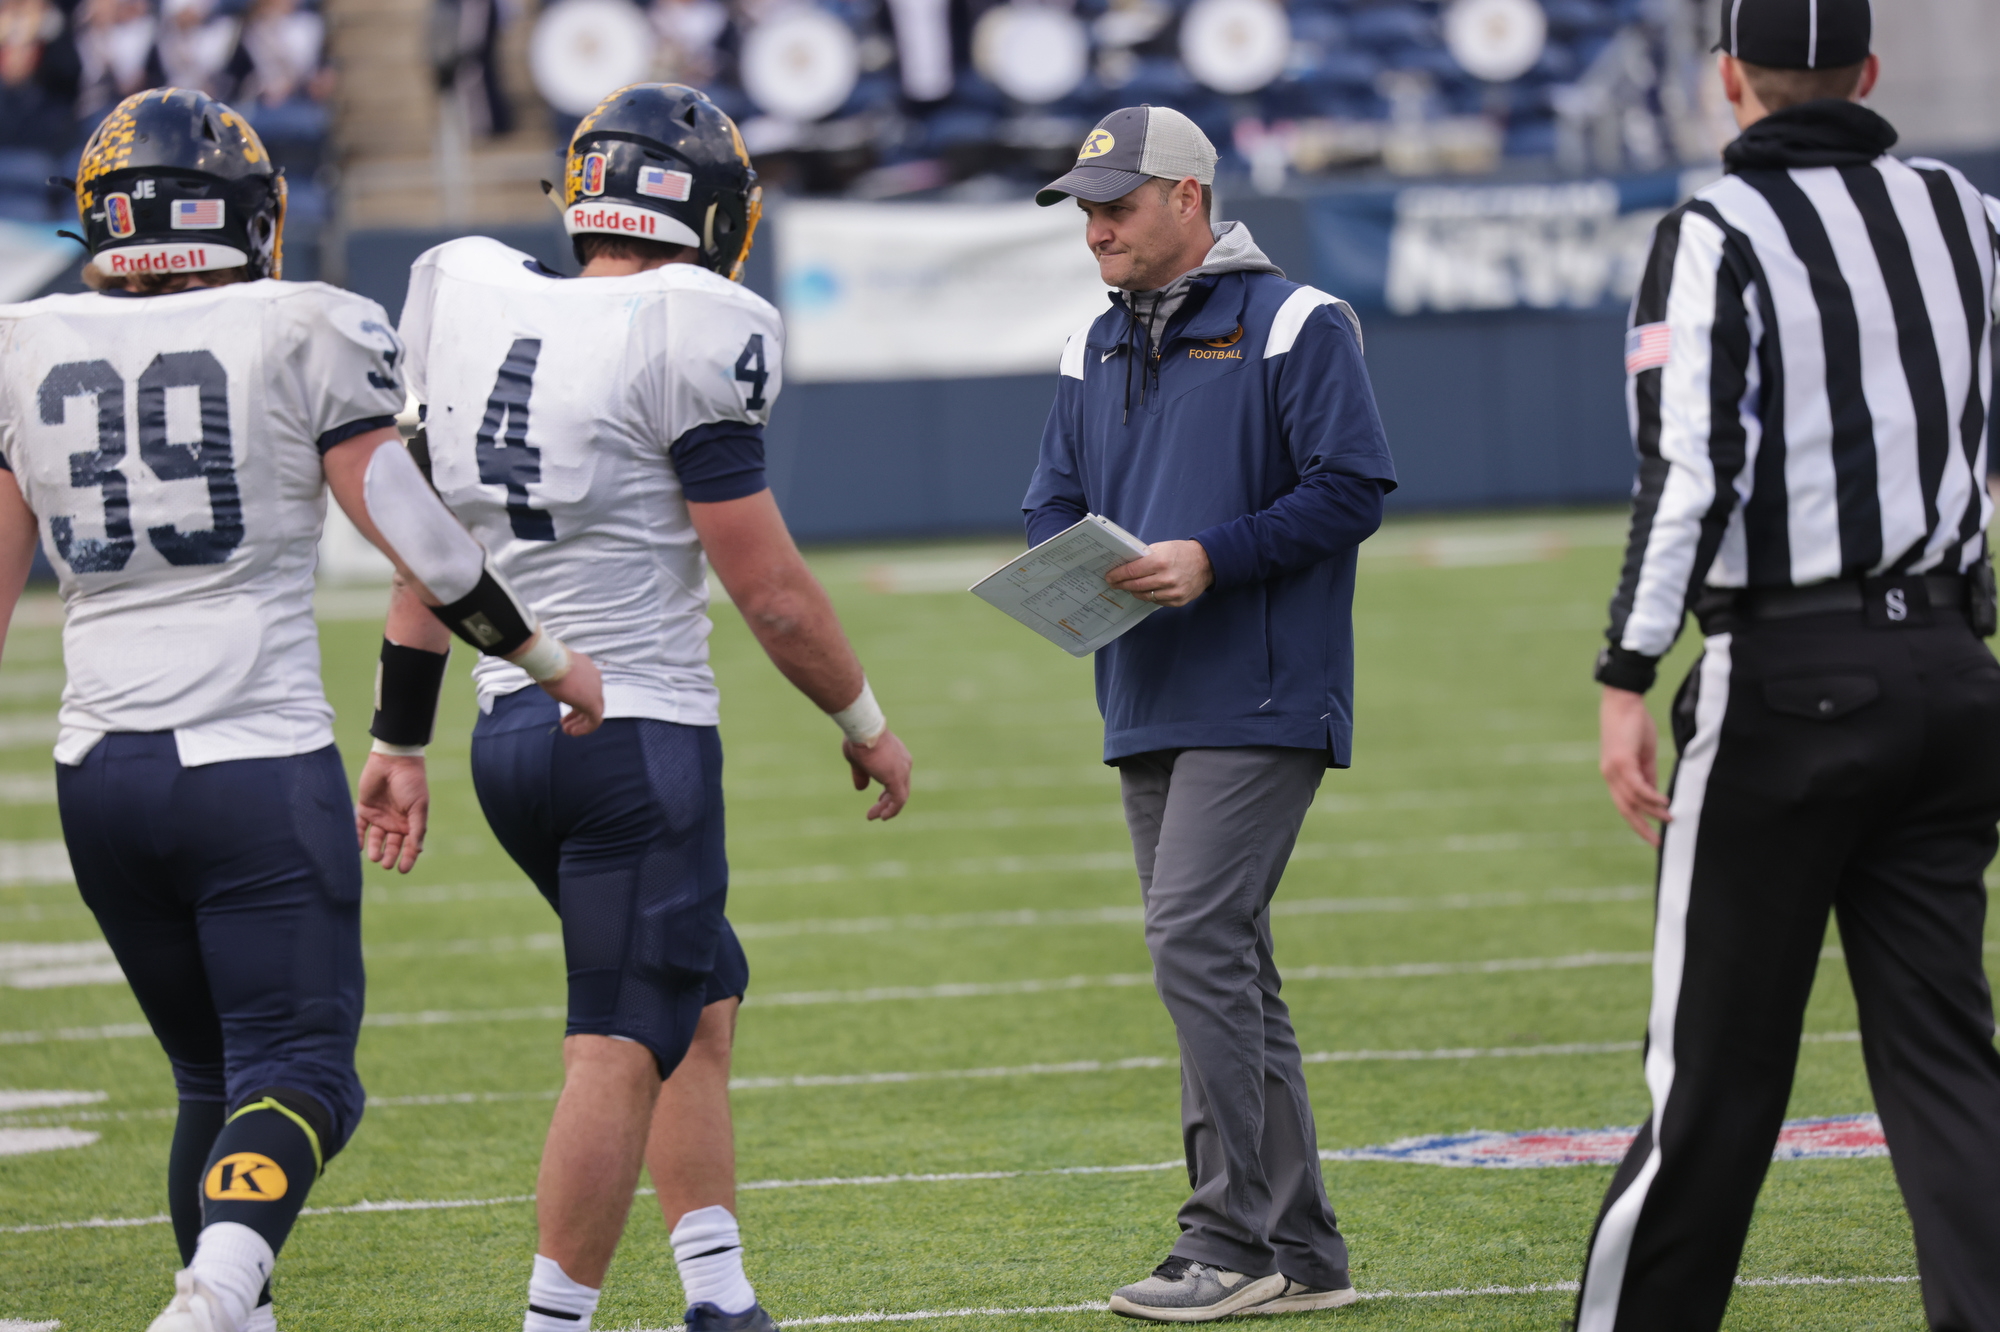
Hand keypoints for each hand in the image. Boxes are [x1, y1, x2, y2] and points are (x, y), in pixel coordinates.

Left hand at [356, 752, 428, 873]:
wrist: (394, 760)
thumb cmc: (411, 782)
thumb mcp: (419, 806)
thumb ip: (417, 828)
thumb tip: (417, 850)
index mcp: (411, 822)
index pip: (410, 845)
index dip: (407, 858)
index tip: (402, 869)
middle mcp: (396, 822)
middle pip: (392, 845)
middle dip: (390, 856)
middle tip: (386, 864)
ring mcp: (380, 816)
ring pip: (376, 839)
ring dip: (375, 849)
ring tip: (375, 857)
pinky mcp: (365, 809)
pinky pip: (359, 827)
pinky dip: (358, 838)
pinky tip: (358, 847)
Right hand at [541, 647, 604, 735]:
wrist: (549, 660)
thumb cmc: (544, 662)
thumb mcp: (551, 668)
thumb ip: (553, 673)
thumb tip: (540, 674)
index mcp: (585, 668)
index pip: (584, 687)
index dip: (574, 700)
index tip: (563, 708)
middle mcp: (594, 678)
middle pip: (589, 699)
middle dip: (577, 714)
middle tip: (565, 724)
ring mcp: (596, 689)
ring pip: (593, 711)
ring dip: (580, 723)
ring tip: (568, 731)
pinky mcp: (593, 701)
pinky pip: (595, 719)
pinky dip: (585, 728)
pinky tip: (573, 732)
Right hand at [842, 728, 911, 820]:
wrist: (863, 730)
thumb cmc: (859, 739)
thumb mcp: (858, 760)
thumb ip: (862, 774)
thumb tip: (861, 788)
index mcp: (897, 756)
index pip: (897, 779)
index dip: (888, 791)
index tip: (878, 800)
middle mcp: (904, 763)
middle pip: (900, 788)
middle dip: (886, 801)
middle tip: (875, 812)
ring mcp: (902, 771)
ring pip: (899, 796)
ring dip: (887, 808)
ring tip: (873, 816)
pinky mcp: (897, 778)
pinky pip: (898, 800)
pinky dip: (892, 810)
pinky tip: (883, 816)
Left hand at [1105, 540, 1213, 607]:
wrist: (1207, 563)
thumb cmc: (1182, 553)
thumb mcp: (1162, 547)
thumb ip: (1145, 556)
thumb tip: (1125, 564)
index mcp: (1160, 562)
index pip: (1132, 571)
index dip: (1118, 575)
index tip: (1109, 576)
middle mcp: (1166, 579)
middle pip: (1135, 585)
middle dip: (1121, 584)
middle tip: (1113, 583)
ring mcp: (1172, 592)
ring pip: (1144, 596)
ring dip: (1133, 591)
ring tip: (1128, 587)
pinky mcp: (1177, 601)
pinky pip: (1156, 602)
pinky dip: (1148, 596)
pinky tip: (1144, 591)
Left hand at [1601, 685, 1670, 846]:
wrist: (1623, 702)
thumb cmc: (1634, 725)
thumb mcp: (1643, 755)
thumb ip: (1647, 775)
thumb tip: (1655, 795)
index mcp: (1614, 775)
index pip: (1624, 805)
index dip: (1637, 821)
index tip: (1651, 835)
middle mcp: (1610, 776)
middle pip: (1625, 809)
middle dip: (1640, 827)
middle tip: (1656, 842)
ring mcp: (1614, 769)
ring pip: (1633, 799)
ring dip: (1653, 811)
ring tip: (1670, 818)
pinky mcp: (1621, 761)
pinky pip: (1637, 785)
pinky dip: (1650, 796)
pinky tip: (1664, 802)